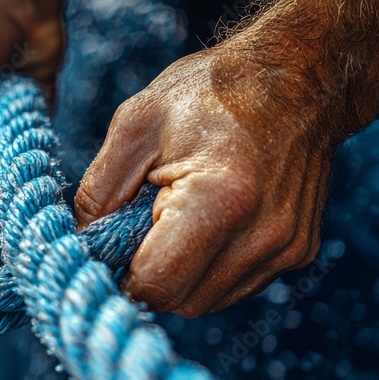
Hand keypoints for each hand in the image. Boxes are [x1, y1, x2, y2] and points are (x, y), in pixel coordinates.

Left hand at [74, 0, 378, 317]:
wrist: (299, 76)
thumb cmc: (212, 91)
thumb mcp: (135, 124)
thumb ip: (98, 193)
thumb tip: (79, 247)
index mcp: (220, 200)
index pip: (156, 285)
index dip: (121, 275)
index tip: (109, 249)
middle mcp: (263, 235)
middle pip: (180, 303)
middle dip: (149, 276)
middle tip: (141, 227)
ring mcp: (286, 249)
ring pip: (207, 302)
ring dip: (180, 275)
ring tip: (177, 217)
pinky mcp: (297, 253)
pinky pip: (233, 287)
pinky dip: (208, 269)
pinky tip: (207, 223)